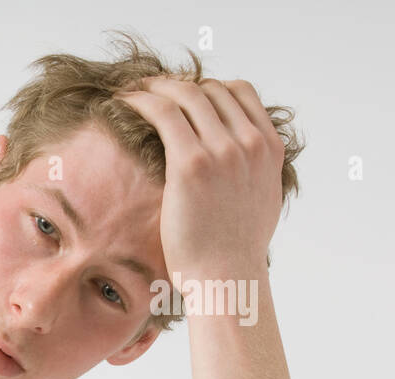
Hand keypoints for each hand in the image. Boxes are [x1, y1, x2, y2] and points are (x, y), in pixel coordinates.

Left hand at [114, 76, 284, 284]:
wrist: (227, 276)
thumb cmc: (235, 251)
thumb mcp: (262, 201)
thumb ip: (256, 174)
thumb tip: (243, 170)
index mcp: (269, 148)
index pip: (239, 93)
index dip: (207, 87)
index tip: (181, 95)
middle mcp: (249, 142)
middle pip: (210, 89)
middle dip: (176, 85)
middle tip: (149, 90)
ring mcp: (223, 150)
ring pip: (186, 95)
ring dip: (156, 87)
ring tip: (132, 93)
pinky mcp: (191, 163)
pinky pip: (163, 113)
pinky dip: (142, 101)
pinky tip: (125, 103)